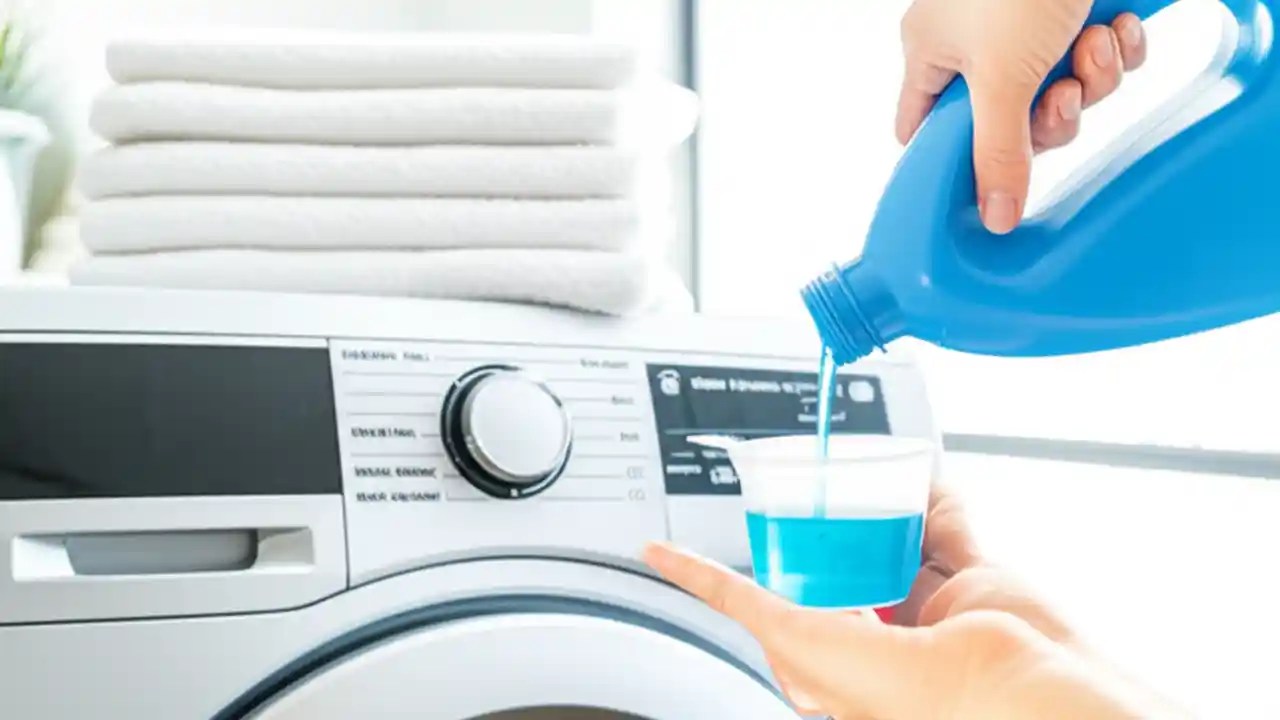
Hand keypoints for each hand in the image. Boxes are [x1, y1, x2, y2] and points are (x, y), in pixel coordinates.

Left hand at [642, 484, 1186, 718]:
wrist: (1013, 690)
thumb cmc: (914, 694)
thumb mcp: (808, 649)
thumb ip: (763, 614)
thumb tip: (728, 592)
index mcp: (834, 668)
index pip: (762, 613)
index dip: (713, 580)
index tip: (665, 553)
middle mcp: (881, 640)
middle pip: (836, 568)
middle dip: (817, 534)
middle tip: (794, 501)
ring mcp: (930, 608)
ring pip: (891, 540)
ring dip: (876, 507)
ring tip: (853, 473)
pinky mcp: (976, 579)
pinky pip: (949, 524)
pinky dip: (935, 496)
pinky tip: (918, 473)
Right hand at [896, 0, 1148, 233]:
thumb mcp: (1003, 79)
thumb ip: (998, 152)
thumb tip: (994, 218)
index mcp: (932, 53)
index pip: (923, 130)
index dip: (955, 161)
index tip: (988, 184)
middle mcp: (975, 43)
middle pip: (1009, 121)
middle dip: (1050, 113)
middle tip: (1062, 93)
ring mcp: (1026, 28)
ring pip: (1060, 91)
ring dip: (1091, 79)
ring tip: (1095, 43)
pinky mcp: (1074, 11)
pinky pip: (1096, 58)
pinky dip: (1117, 51)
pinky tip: (1119, 25)